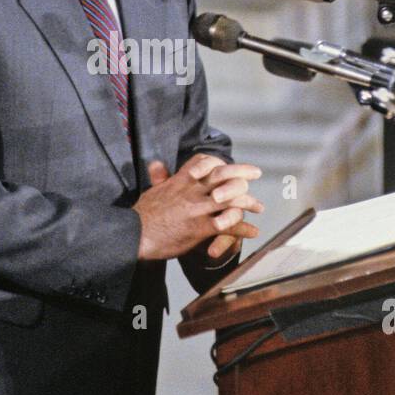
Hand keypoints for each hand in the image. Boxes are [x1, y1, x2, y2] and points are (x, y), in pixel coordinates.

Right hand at [134, 155, 262, 261]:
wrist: (134, 233)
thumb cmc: (142, 214)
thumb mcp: (151, 190)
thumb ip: (159, 177)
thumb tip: (155, 163)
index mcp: (181, 180)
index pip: (205, 161)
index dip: (220, 161)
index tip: (229, 164)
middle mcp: (193, 191)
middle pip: (224, 175)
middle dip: (243, 172)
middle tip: (257, 173)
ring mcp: (197, 208)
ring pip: (231, 199)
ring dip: (248, 202)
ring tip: (259, 207)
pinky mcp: (199, 228)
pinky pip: (228, 226)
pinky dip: (243, 229)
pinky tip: (253, 231)